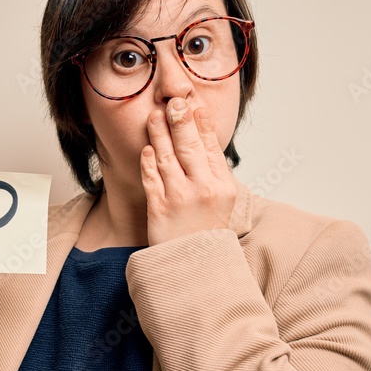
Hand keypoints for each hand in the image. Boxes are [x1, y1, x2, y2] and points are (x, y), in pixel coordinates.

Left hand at [140, 97, 236, 245]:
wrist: (196, 268)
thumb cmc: (207, 231)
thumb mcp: (222, 201)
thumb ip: (213, 172)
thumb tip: (202, 138)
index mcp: (223, 187)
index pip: (211, 147)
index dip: (201, 124)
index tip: (194, 105)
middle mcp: (203, 190)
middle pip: (189, 147)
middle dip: (180, 121)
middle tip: (173, 102)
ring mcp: (180, 199)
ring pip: (167, 158)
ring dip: (159, 134)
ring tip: (154, 116)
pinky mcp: (159, 209)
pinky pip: (151, 178)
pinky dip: (148, 161)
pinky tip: (147, 148)